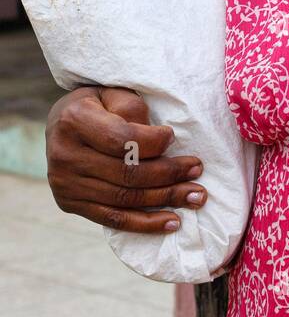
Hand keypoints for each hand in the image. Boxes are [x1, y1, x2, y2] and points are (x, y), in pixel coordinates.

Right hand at [46, 85, 207, 232]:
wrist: (63, 123)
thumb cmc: (99, 104)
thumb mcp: (114, 93)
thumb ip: (134, 110)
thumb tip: (161, 141)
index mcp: (74, 120)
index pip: (121, 140)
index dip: (153, 142)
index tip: (174, 138)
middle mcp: (65, 154)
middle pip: (126, 173)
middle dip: (169, 174)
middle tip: (197, 171)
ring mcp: (65, 183)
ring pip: (124, 198)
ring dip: (165, 199)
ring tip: (195, 197)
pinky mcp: (70, 204)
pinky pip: (113, 219)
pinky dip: (145, 224)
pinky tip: (172, 222)